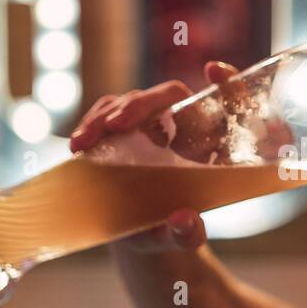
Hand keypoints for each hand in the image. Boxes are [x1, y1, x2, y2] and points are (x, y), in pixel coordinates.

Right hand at [71, 61, 239, 252]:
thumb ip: (187, 233)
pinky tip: (78, 145)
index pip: (228, 103)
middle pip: (169, 94)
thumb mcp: (182, 238)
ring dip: (106, 115)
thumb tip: (184, 220)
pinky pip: (108, 112)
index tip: (213, 69)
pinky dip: (92, 124)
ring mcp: (151, 123)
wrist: (142, 233)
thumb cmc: (172, 231)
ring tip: (85, 141)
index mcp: (212, 144)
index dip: (228, 84)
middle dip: (140, 103)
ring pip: (132, 100)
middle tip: (115, 123)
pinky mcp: (123, 127)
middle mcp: (184, 125)